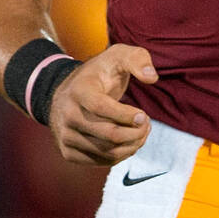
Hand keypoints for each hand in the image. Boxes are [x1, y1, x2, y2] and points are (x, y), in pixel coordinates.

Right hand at [48, 43, 157, 165]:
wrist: (67, 93)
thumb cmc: (99, 73)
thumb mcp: (118, 56)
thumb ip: (138, 59)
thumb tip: (152, 77)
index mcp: (78, 91)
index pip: (102, 108)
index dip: (126, 115)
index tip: (144, 115)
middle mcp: (67, 115)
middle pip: (109, 135)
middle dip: (136, 133)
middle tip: (147, 124)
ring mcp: (66, 136)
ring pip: (107, 152)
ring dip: (132, 145)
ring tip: (141, 132)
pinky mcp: (68, 152)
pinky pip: (101, 162)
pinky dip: (121, 155)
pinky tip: (129, 142)